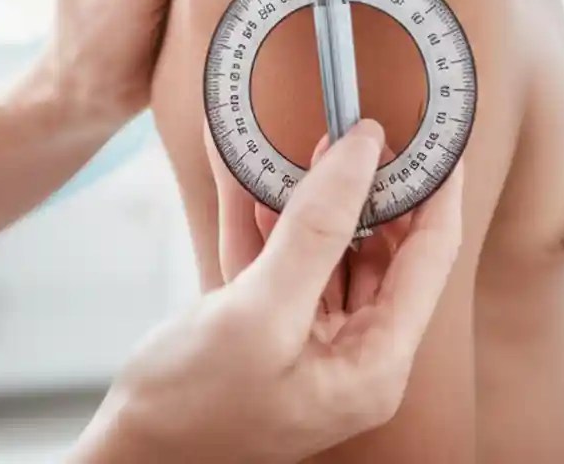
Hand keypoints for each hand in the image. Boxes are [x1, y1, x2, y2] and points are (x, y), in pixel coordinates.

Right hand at [70, 121, 466, 462]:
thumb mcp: (260, 311)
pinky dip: (271, 224)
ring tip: (307, 146)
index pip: (429, 258)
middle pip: (383, 252)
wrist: (127, 453)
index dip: (436, 192)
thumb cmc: (191, 406)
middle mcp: (353, 354)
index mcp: (374, 363)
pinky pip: (285, 264)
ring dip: (315, 201)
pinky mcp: (270, 332)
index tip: (433, 135)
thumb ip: (316, 230)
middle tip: (356, 131)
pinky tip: (255, 183)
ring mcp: (311, 343)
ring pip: (330, 252)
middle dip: (368, 189)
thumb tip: (361, 154)